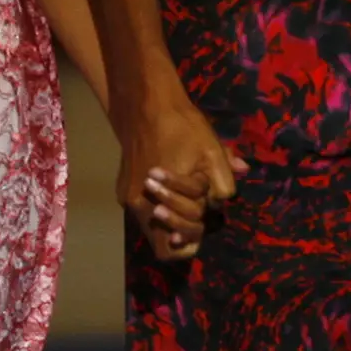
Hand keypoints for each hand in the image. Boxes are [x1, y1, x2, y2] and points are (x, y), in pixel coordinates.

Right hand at [119, 87, 244, 265]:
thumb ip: (223, 180)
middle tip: (198, 216)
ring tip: (186, 201)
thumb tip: (229, 197)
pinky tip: (170, 188)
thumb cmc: (182, 127)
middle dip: (183, 230)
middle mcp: (137, 205)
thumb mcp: (211, 150)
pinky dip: (158, 205)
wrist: (145, 104)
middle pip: (160, 242)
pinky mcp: (122, 188)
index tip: (201, 227)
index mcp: (159, 200)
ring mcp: (127, 197)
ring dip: (170, 218)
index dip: (189, 242)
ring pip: (150, 226)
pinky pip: (143, 209)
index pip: (171, 246)